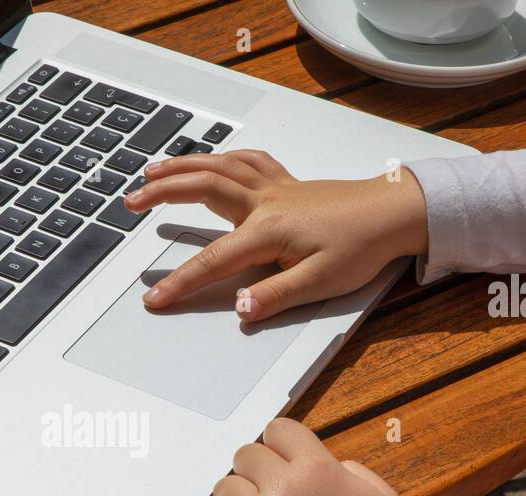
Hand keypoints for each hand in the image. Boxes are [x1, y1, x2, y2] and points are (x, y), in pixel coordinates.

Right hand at [124, 150, 427, 322]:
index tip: (153, 298)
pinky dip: (222, 156)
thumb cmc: (362, 245)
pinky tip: (210, 159)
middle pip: (201, 189)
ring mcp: (275, 188)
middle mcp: (264, 202)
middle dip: (161, 194)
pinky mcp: (287, 183)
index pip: (212, 261)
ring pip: (219, 167)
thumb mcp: (321, 282)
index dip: (179, 282)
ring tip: (151, 171)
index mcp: (268, 231)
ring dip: (182, 166)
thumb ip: (276, 295)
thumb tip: (241, 308)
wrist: (396, 212)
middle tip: (129, 202)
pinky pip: (247, 161)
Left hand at [208, 418, 404, 495]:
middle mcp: (281, 490)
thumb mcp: (378, 494)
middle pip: (245, 455)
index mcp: (315, 468)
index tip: (283, 460)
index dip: (280, 444)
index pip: (277, 430)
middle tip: (268, 491)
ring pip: (224, 489)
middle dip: (256, 470)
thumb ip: (348, 470)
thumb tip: (323, 465)